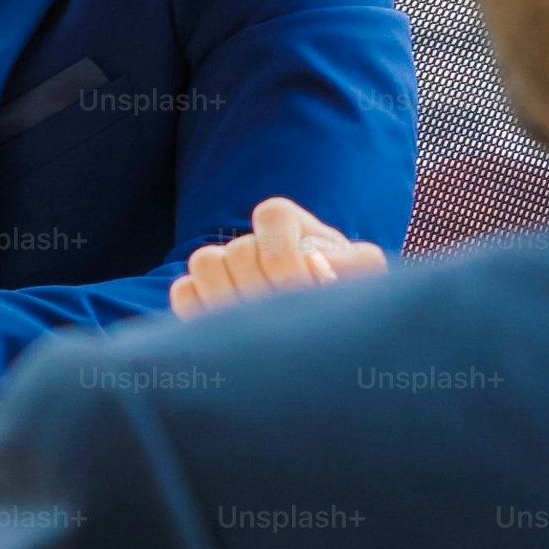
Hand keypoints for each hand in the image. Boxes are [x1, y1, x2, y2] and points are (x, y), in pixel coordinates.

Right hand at [169, 196, 389, 318]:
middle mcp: (251, 239)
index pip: (271, 216)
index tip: (310, 286)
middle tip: (290, 316)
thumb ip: (358, 265)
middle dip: (267, 289)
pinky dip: (202, 309)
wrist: (326, 331)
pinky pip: (183, 291)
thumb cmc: (347, 298)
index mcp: (287, 223)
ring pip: (205, 262)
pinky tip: (234, 331)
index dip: (286, 255)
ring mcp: (222, 266)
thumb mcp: (365, 276)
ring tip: (262, 323)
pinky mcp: (199, 295)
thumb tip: (323, 267)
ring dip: (233, 297)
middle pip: (239, 249)